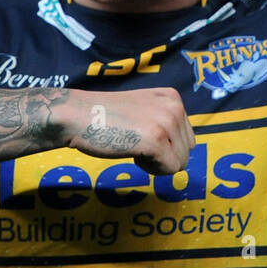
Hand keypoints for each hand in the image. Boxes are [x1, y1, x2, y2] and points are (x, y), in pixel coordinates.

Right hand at [62, 87, 194, 175]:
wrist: (78, 115)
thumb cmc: (106, 117)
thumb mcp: (144, 109)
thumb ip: (165, 121)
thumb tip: (185, 151)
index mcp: (173, 98)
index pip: (188, 137)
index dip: (166, 146)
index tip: (141, 135)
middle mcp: (175, 107)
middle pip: (187, 151)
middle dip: (163, 156)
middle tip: (135, 142)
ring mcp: (167, 123)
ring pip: (180, 162)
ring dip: (156, 163)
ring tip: (133, 145)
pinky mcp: (157, 141)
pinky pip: (169, 169)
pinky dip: (151, 170)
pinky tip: (132, 153)